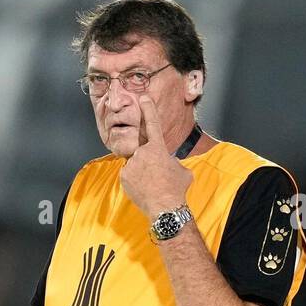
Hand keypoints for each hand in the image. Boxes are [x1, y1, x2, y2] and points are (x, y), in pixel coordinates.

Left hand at [119, 95, 193, 218]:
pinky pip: (129, 175)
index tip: (143, 98)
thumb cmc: (177, 188)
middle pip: (143, 152)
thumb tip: (168, 163)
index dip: (148, 109)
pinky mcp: (124, 176)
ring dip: (142, 172)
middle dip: (148, 161)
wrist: (165, 207)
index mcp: (158, 148)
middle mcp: (142, 153)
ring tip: (152, 185)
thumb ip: (171, 160)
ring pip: (135, 164)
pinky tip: (144, 189)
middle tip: (156, 176)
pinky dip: (135, 181)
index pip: (153, 124)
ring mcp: (131, 165)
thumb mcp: (181, 169)